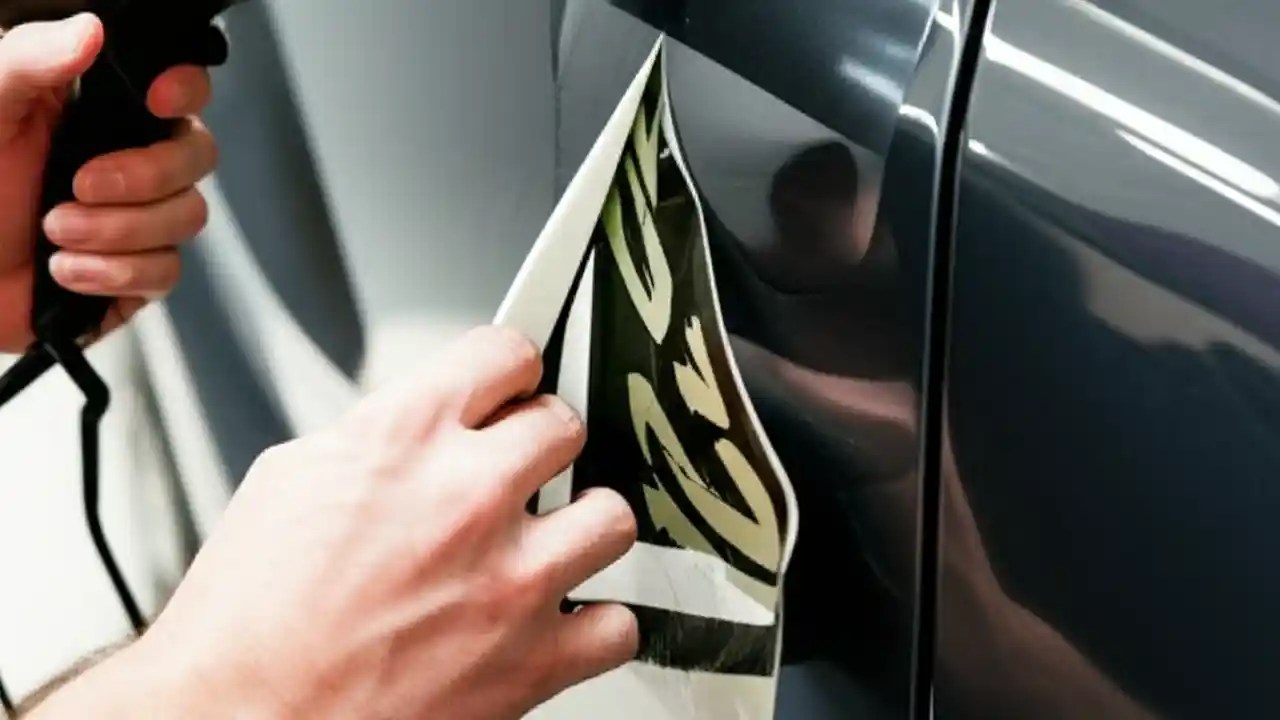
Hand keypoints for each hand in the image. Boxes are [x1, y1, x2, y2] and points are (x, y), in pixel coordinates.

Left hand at [0, 12, 216, 352]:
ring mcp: (141, 219)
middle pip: (198, 155)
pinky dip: (112, 274)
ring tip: (54, 231)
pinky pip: (165, 271)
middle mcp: (131, 160)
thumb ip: (31, 59)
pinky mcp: (140, 273)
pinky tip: (65, 270)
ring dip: (118, 231)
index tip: (157, 100)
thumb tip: (90, 29)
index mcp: (101, 111)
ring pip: (187, 216)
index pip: (181, 87)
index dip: (185, 89)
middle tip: (80, 184)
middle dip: (146, 176)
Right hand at [32, 326, 640, 719]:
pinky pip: (617, 624)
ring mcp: (511, 581)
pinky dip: (594, 626)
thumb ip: (378, 437)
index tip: (508, 392)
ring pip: (612, 516)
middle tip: (520, 474)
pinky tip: (560, 622)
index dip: (508, 372)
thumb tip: (426, 424)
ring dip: (583, 528)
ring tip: (551, 545)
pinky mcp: (533, 662)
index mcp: (404, 437)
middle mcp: (468, 497)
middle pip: (566, 425)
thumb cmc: (246, 620)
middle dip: (541, 445)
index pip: (506, 352)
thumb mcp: (291, 480)